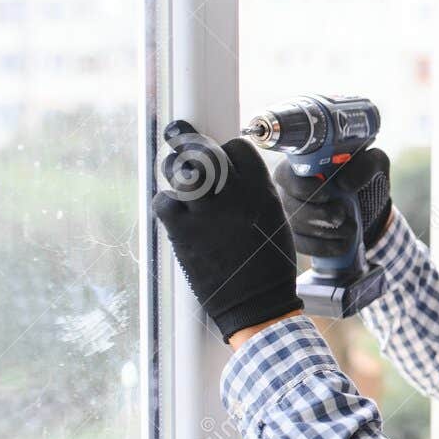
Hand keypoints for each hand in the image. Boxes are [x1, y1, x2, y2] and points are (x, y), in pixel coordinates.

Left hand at [151, 120, 303, 342]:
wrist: (258, 306)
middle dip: (188, 140)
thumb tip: (229, 176)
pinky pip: (164, 202)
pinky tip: (175, 209)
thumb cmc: (269, 267)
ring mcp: (206, 213)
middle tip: (177, 132)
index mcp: (260, 192)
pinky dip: (167, 203)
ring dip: (175, 169)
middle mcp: (233, 197)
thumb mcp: (273, 220)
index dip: (227, 151)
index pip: (237, 148)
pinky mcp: (183, 232)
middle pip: (203, 151)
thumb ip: (253, 193)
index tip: (220, 156)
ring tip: (175, 169)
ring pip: (180, 171)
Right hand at [273, 145, 392, 260]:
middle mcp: (288, 189)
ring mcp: (290, 213)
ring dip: (329, 231)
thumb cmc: (365, 176)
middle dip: (322, 214)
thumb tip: (344, 183)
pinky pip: (303, 246)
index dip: (304, 188)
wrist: (369, 202)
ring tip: (351, 227)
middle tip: (343, 214)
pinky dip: (326, 247)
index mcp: (300, 165)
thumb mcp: (374, 163)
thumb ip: (365, 165)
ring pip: (298, 227)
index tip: (327, 195)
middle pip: (292, 206)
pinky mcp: (298, 235)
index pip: (286, 176)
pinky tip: (344, 244)